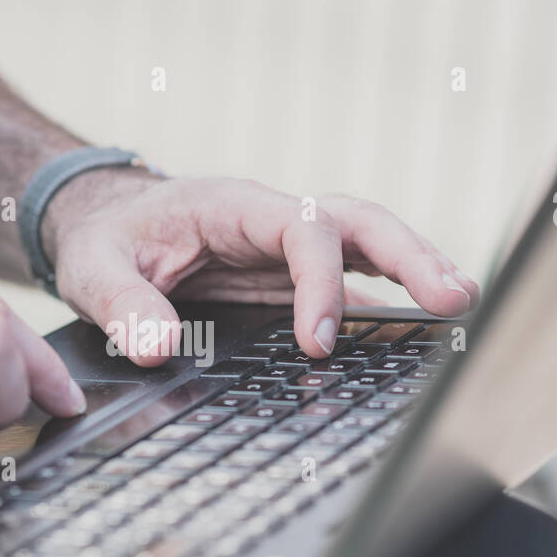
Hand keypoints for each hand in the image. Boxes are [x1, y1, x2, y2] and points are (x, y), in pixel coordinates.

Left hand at [44, 173, 479, 365]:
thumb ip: (124, 305)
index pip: (303, 231)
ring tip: (461, 309)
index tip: (317, 344)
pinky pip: (348, 285)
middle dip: (411, 255)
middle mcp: (273, 221)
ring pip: (368, 247)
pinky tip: (416, 335)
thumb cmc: (104, 238)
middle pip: (361, 222)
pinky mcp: (288, 279)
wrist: (103, 223)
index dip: (321, 284)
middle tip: (454, 299)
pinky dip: (385, 305)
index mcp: (235, 207)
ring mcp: (286, 249)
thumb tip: (158, 348)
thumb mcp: (94, 269)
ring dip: (416, 272)